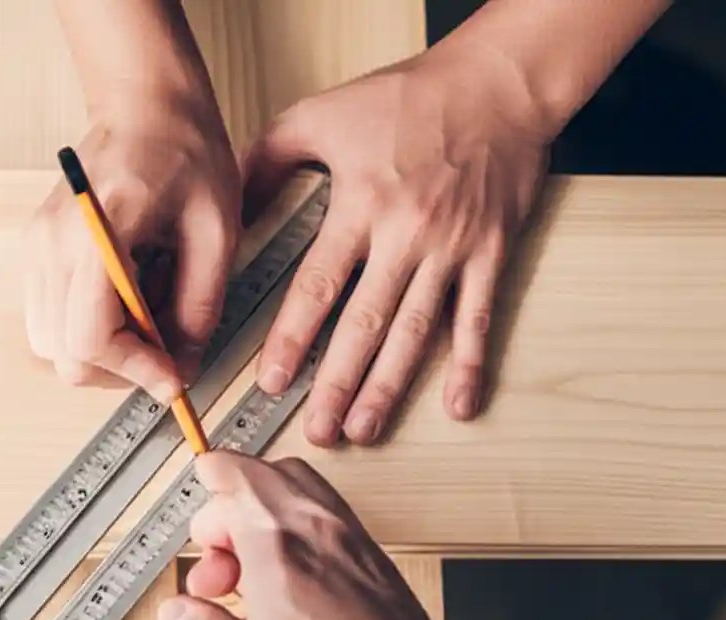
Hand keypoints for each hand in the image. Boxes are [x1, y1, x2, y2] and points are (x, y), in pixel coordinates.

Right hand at [23, 96, 240, 401]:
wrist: (145, 104)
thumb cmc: (186, 153)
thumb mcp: (217, 232)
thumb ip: (201, 305)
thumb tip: (186, 367)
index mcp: (95, 233)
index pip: (89, 338)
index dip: (134, 370)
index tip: (175, 376)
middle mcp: (49, 244)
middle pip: (65, 354)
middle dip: (122, 368)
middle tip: (169, 355)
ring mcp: (35, 248)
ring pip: (53, 344)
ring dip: (105, 352)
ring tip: (151, 319)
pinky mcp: (35, 251)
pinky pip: (52, 318)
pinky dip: (90, 328)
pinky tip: (129, 301)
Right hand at [158, 451, 491, 619]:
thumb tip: (181, 615)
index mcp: (282, 540)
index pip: (244, 476)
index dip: (216, 472)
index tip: (203, 475)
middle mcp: (329, 533)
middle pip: (280, 480)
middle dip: (239, 504)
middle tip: (214, 552)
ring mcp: (364, 554)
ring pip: (312, 508)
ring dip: (272, 528)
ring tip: (246, 585)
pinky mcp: (386, 582)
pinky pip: (336, 540)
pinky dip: (305, 549)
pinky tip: (289, 602)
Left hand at [243, 46, 552, 444]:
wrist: (495, 84)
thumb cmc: (408, 97)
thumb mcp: (320, 114)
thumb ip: (268, 163)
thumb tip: (229, 211)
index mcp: (361, 204)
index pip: (318, 285)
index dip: (293, 338)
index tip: (273, 382)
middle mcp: (407, 234)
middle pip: (366, 324)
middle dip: (338, 383)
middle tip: (318, 429)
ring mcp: (453, 249)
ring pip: (416, 332)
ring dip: (390, 387)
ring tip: (365, 430)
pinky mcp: (490, 254)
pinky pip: (479, 318)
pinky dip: (470, 365)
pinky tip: (458, 406)